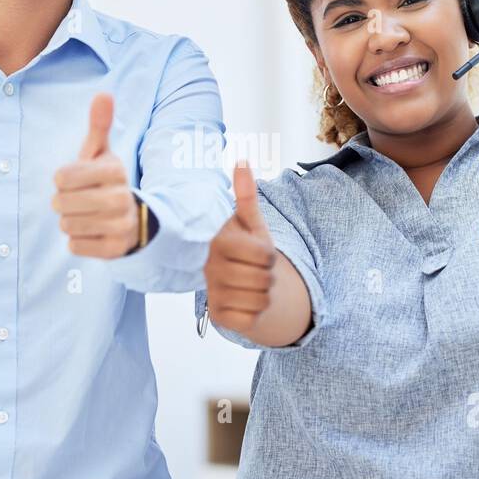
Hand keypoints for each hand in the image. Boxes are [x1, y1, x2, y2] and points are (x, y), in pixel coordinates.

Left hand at [51, 93, 139, 257]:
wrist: (135, 220)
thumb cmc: (106, 182)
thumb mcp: (103, 154)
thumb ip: (99, 125)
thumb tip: (103, 94)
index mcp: (115, 171)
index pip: (62, 178)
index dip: (62, 180)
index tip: (73, 181)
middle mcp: (121, 198)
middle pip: (61, 203)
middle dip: (63, 202)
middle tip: (78, 200)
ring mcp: (120, 225)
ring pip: (67, 225)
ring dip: (71, 221)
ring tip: (87, 215)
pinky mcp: (114, 249)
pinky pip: (75, 246)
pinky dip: (78, 240)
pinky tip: (93, 232)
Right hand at [204, 162, 276, 333]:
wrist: (238, 284)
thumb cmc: (247, 249)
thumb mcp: (251, 222)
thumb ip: (246, 195)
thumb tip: (242, 160)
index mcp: (218, 241)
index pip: (265, 254)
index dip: (269, 255)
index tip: (257, 252)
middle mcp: (209, 267)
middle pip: (265, 278)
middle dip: (268, 276)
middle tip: (255, 271)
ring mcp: (211, 293)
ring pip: (261, 299)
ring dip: (263, 294)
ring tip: (251, 285)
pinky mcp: (218, 316)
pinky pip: (252, 318)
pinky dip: (255, 313)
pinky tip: (244, 302)